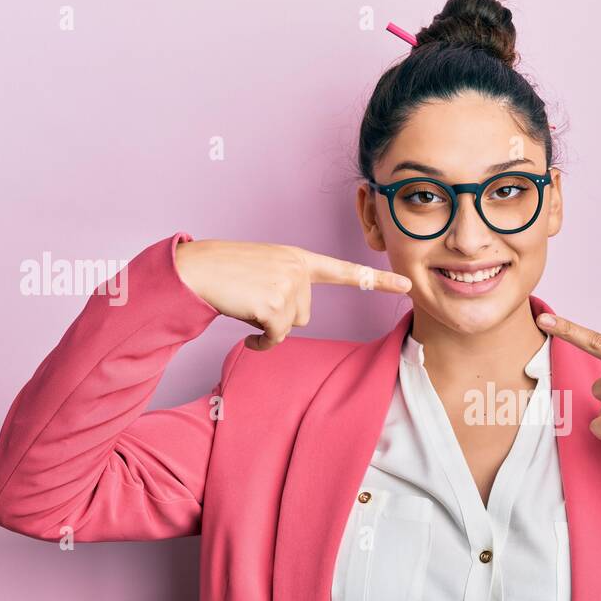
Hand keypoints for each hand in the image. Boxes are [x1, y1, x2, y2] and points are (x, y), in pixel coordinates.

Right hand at [175, 239, 411, 350]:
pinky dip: (260, 341)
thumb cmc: (224, 272)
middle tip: (254, 299)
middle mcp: (297, 269)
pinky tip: (244, 327)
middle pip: (305, 314)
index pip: (344, 271)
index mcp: (298, 258)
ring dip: (268, 326)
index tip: (406, 284)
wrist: (194, 270)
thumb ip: (289, 284)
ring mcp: (287, 286)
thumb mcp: (265, 269)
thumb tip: (290, 320)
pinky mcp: (274, 305)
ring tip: (245, 304)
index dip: (377, 279)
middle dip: (281, 316)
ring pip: (291, 327)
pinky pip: (276, 338)